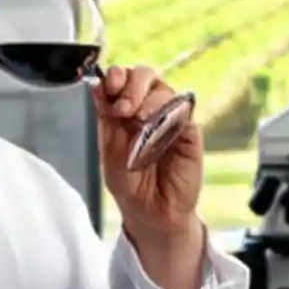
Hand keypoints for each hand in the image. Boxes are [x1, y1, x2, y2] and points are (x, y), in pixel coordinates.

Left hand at [92, 65, 206, 288]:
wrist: (150, 213)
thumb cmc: (130, 184)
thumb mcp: (109, 149)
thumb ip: (106, 116)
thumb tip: (97, 85)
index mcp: (126, 109)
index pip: (124, 78)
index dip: (116, 75)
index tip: (108, 86)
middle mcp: (150, 108)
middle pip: (146, 75)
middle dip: (132, 84)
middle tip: (123, 108)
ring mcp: (171, 118)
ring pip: (165, 90)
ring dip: (148, 100)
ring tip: (138, 121)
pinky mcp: (190, 132)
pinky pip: (184, 110)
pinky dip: (169, 113)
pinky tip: (158, 128)